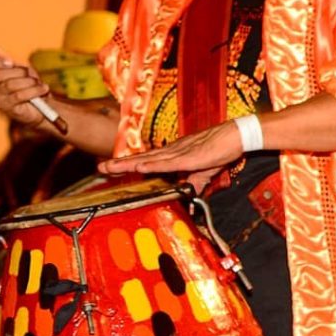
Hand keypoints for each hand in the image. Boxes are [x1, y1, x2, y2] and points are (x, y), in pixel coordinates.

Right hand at [0, 54, 49, 127]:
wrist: (41, 107)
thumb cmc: (29, 87)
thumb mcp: (21, 71)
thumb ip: (9, 62)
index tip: (10, 62)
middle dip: (19, 72)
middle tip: (33, 75)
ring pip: (10, 85)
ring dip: (29, 82)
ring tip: (40, 84)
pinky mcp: (7, 108)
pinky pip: (19, 96)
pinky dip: (34, 90)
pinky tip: (43, 89)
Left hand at [99, 121, 243, 188]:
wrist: (235, 136)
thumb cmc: (220, 150)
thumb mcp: (204, 172)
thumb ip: (193, 184)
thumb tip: (188, 199)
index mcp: (174, 155)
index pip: (147, 161)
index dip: (129, 165)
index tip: (112, 168)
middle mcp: (172, 152)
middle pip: (142, 159)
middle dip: (120, 165)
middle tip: (100, 169)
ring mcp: (179, 153)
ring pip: (149, 160)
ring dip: (129, 164)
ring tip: (110, 168)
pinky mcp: (189, 157)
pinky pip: (168, 163)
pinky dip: (153, 166)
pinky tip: (140, 167)